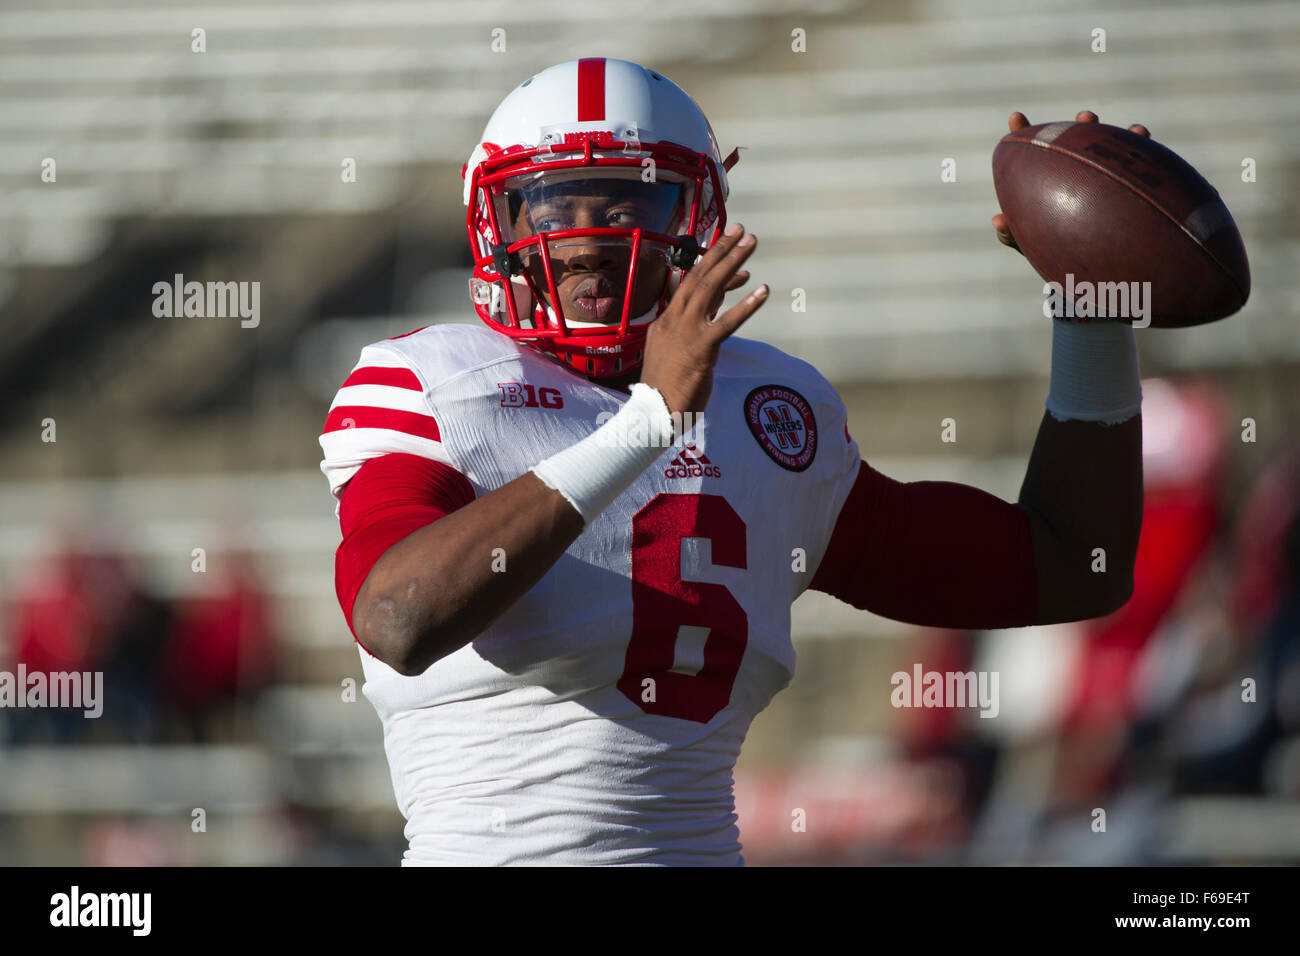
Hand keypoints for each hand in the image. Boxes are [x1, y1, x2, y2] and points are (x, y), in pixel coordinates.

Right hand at [640, 223, 767, 415]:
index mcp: (666, 321)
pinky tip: (763, 291)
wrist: (654, 415)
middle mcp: (674, 321)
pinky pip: (726, 323)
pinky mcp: (700, 349)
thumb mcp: (674, 354)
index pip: (691, 285)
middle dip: (721, 250)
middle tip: (741, 229)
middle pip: (699, 277)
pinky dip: (746, 306)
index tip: (735, 256)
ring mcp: (686, 333)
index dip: (714, 267)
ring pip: (710, 289)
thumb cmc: (666, 391)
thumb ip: (690, 334)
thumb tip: (711, 319)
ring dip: (732, 263)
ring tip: (751, 243)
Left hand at [992, 110, 1151, 252]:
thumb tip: (998, 219)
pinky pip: (1140, 170)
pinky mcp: (1128, 190)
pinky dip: (1143, 151)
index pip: (1034, 153)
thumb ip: (1012, 234)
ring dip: (1117, 136)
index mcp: (1046, 183)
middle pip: (1076, 143)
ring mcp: (1101, 180)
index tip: (1015, 117)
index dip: (1024, 133)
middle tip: (1086, 116)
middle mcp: (1074, 176)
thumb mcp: (1029, 245)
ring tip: (1131, 129)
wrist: (1090, 267)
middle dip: (1081, 127)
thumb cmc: (1053, 254)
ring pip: (1109, 151)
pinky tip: (1143, 136)